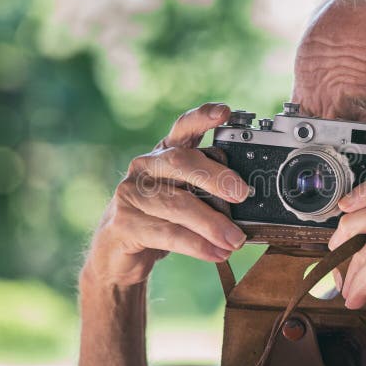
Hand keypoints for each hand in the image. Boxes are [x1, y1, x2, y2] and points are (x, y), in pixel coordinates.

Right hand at [82, 102, 249, 287]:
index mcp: (164, 153)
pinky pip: (167, 233)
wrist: (117, 254)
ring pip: (177, 203)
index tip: (225, 112)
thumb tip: (248, 200)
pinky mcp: (124, 223)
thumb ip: (209, 191)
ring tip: (235, 240)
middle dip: (216, 177)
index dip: (203, 117)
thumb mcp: (185, 197)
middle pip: (182, 162)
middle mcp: (145, 167)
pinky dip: (197, 245)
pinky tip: (216, 253)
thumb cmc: (159, 219)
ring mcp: (131, 194)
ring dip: (212, 223)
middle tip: (241, 194)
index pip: (183, 127)